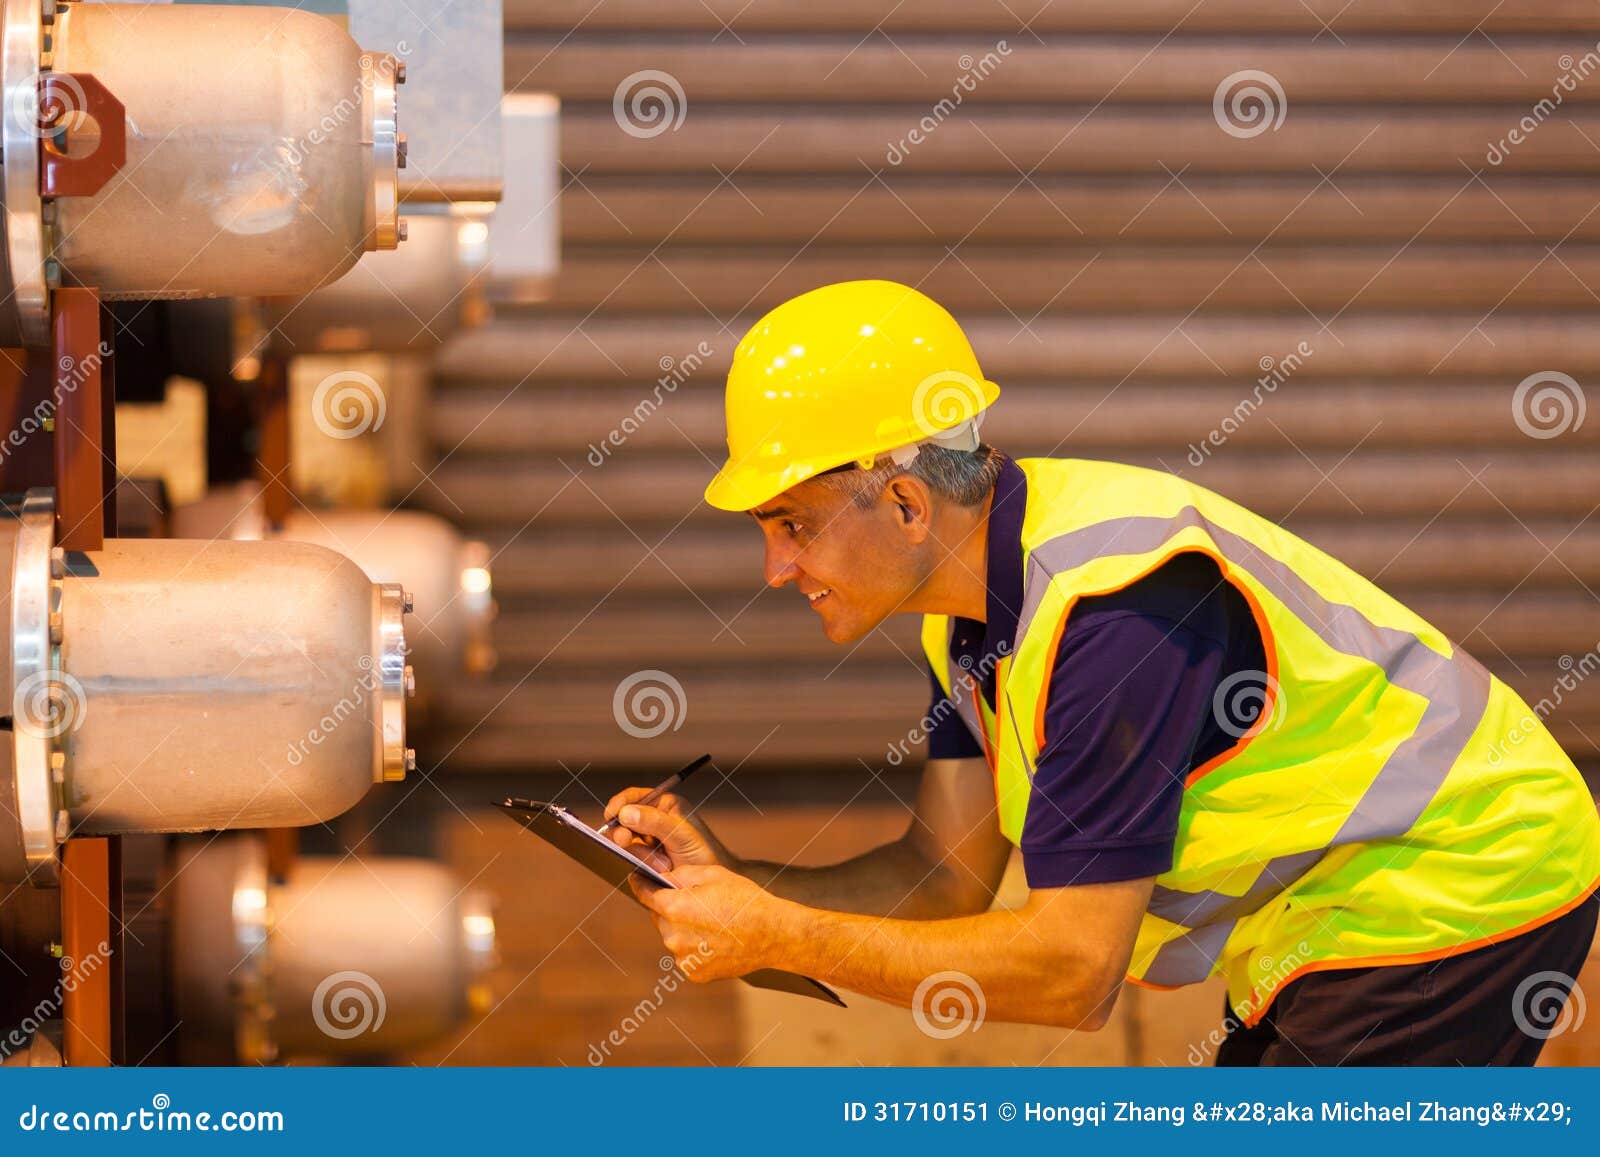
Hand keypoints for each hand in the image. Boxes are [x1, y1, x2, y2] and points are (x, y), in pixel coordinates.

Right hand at [601, 788, 733, 872]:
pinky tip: (661, 869)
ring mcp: (648, 841)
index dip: (619, 804)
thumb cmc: (704, 853)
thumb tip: (625, 813)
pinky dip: (643, 865)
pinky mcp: (644, 860)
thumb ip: (654, 822)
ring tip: (664, 862)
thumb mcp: (681, 834)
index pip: (634, 797)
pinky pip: (631, 859)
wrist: (711, 885)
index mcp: (664, 805)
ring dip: (642, 854)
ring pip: (627, 843)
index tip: (610, 815)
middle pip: (624, 821)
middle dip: (624, 833)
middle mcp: (654, 820)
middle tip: (623, 841)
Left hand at [630, 864, 794, 981]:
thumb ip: (680, 874)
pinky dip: (694, 948)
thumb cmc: (745, 901)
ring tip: (712, 923)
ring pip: (673, 937)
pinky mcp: (694, 974)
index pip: (645, 894)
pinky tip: (716, 940)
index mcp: (674, 908)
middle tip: (696, 903)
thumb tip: (663, 878)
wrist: (772, 935)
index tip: (637, 879)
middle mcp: (673, 936)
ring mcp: (683, 958)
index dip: (641, 884)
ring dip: (683, 929)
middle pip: (659, 917)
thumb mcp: (713, 875)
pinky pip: (686, 955)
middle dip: (670, 908)